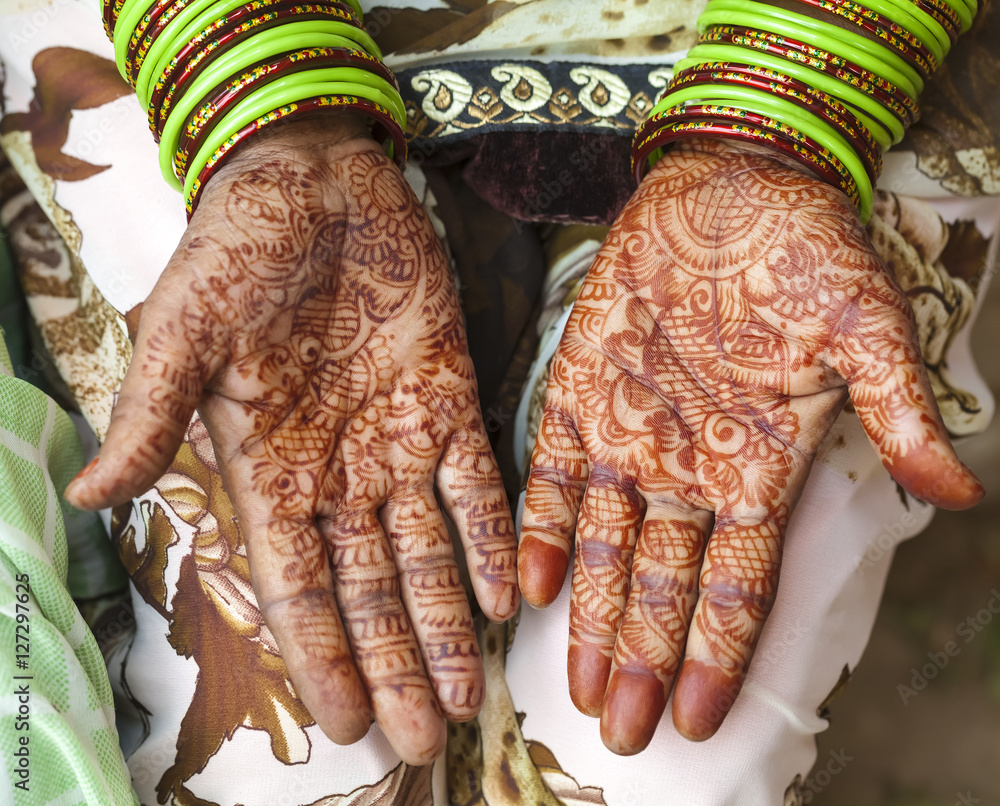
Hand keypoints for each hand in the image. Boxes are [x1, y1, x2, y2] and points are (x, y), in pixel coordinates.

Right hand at [65, 113, 518, 764]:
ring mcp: (398, 443)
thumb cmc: (238, 249)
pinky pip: (475, 485)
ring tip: (467, 698)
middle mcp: (338, 473)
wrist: (315, 183)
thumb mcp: (180, 329)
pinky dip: (489, 539)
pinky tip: (502, 597)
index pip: (295, 586)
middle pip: (369, 592)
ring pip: (427, 555)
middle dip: (395, 665)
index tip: (343, 725)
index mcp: (269, 470)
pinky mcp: (449, 401)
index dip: (319, 656)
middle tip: (423, 742)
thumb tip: (88, 495)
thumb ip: (151, 414)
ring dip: (446, 625)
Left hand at [517, 140, 982, 753]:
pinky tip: (532, 583)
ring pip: (605, 546)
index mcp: (756, 467)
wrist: (730, 186)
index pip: (736, 584)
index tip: (698, 720)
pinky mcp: (579, 392)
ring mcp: (629, 434)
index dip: (716, 654)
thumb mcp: (866, 328)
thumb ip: (898, 411)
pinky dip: (544, 526)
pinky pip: (554, 473)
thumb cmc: (805, 253)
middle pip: (662, 586)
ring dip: (591, 616)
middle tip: (623, 735)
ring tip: (577, 687)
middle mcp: (688, 467)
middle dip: (643, 659)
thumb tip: (961, 489)